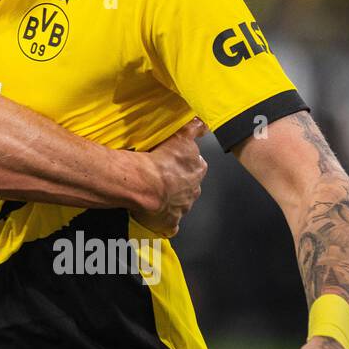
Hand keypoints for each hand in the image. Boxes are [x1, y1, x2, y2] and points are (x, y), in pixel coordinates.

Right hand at [133, 120, 207, 236]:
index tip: (174, 160)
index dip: (185, 162)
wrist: (146, 184)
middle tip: (162, 175)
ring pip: (180, 202)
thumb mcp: (180, 136)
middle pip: (189, 184)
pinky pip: (170, 224)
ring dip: (170, 199)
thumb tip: (202, 123)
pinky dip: (166, 222)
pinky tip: (157, 217)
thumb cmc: (161, 161)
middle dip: (179, 181)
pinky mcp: (170, 222)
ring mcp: (183, 207)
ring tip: (155, 192)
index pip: (196, 165)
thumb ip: (193, 129)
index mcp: (198, 170)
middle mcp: (194, 190)